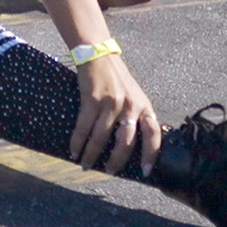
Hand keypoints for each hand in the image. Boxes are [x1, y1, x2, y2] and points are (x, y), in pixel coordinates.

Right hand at [69, 52, 162, 176]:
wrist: (98, 55)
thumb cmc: (117, 78)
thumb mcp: (134, 95)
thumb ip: (137, 115)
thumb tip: (134, 144)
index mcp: (144, 106)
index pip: (153, 135)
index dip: (150, 155)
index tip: (145, 171)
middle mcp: (130, 106)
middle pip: (125, 142)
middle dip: (116, 161)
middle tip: (109, 171)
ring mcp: (111, 103)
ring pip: (102, 138)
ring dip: (92, 155)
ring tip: (85, 164)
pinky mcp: (92, 100)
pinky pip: (84, 127)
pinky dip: (78, 142)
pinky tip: (74, 150)